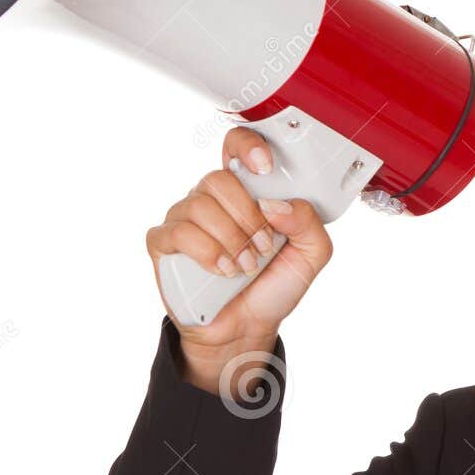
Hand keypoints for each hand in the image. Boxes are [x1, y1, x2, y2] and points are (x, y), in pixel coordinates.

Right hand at [145, 126, 333, 391]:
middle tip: (262, 246)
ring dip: (230, 239)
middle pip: (218, 179)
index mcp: (246, 191)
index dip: (247, 145)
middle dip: (246, 216)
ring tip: (245, 266)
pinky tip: (223, 270)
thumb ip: (309, 223)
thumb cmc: (272, 286)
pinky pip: (177, 232)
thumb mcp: (310, 255)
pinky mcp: (164, 244)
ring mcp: (184, 219)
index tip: (264, 167)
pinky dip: (206, 252)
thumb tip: (277, 204)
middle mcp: (212, 199)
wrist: (246, 328)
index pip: (236, 146)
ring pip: (199, 205)